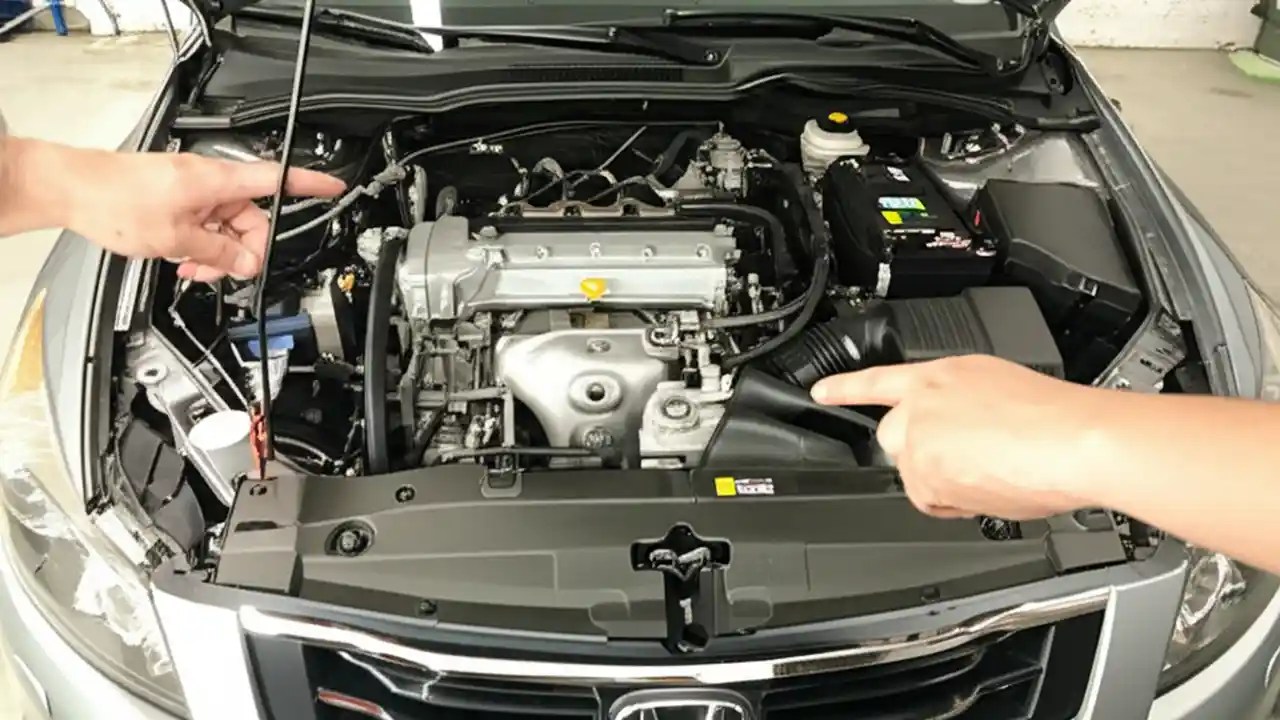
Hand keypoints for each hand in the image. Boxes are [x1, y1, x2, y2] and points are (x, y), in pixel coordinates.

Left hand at [65, 147, 344, 279]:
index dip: (309, 184)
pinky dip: (199, 243)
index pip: (276, 179)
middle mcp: (208, 180)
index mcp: (217, 181)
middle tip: (229, 271)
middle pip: (250, 217)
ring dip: (217, 251)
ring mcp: (192, 188)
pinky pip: (204, 222)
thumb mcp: (175, 240)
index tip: (333, 187)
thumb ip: (218, 254)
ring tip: (194, 269)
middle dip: (244, 248)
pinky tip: (184, 259)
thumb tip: (245, 264)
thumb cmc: (115, 201)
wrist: (73, 189)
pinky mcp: (176, 196)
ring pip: (225, 225)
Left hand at [810, 355, 1109, 519]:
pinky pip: (931, 500)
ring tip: (992, 471)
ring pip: (915, 472)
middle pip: (892, 436)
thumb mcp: (998, 388)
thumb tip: (960, 430)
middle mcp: (921, 404)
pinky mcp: (925, 474)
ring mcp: (920, 439)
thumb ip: (961, 404)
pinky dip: (953, 503)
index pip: (879, 379)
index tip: (821, 392)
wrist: (1072, 440)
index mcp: (940, 375)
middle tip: (963, 457)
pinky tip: (988, 487)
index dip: (845, 387)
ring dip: (944, 479)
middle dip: (919, 451)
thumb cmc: (1055, 418)